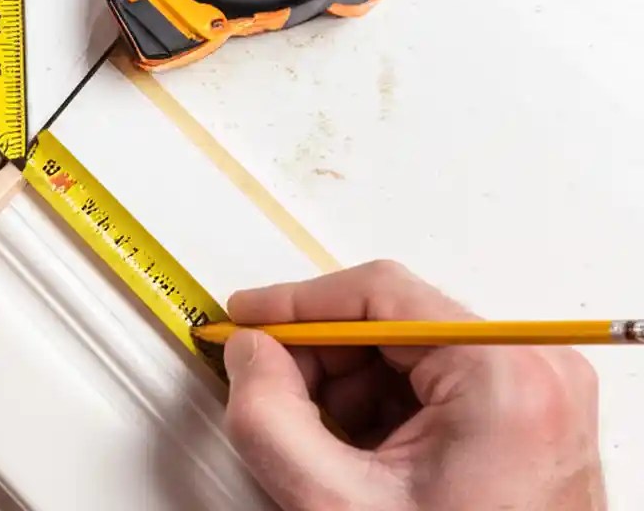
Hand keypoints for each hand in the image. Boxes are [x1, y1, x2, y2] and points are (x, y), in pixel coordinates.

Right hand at [222, 261, 605, 510]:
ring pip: (407, 355)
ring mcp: (536, 394)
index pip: (381, 294)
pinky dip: (382, 412)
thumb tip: (249, 355)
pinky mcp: (526, 418)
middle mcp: (533, 370)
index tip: (248, 316)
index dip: (297, 303)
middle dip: (320, 358)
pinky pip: (433, 386)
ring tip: (324, 445)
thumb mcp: (337, 501)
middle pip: (393, 322)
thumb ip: (270, 417)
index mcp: (502, 375)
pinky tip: (361, 458)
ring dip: (347, 390)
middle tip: (270, 389)